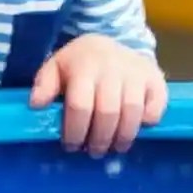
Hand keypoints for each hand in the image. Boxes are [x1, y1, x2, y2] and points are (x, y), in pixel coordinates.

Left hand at [29, 34, 167, 155]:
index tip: (72, 146)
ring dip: (122, 138)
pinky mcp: (156, 78)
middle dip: (99, 140)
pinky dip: (147, 122)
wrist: (112, 41)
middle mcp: (113, 67)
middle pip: (108, 113)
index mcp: (85, 65)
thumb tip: (36, 104)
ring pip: (132, 113)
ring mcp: (137, 72)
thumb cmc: (80, 62)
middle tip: (93, 151)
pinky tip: (135, 128)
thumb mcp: (56, 67)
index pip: (80, 105)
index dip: (75, 132)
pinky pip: (156, 107)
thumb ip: (44, 85)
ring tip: (113, 147)